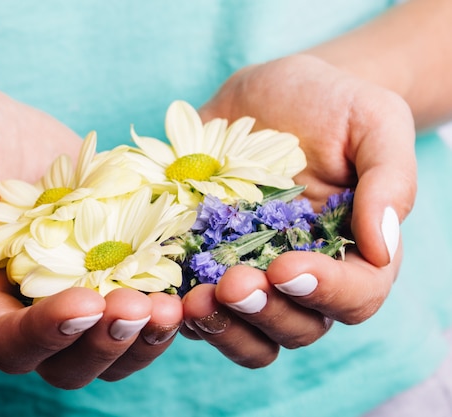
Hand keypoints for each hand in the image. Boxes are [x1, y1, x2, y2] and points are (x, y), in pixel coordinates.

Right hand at [0, 87, 181, 386]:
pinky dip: (169, 290)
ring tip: (179, 302)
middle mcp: (29, 305)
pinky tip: (194, 270)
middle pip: (70, 360)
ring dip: (148, 333)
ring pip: (114, 339)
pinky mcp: (108, 256)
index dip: (48, 334)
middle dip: (108, 343)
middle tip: (143, 308)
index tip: (84, 302)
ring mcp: (73, 284)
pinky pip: (142, 290)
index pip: (9, 343)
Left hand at [180, 54, 414, 366]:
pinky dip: (179, 311)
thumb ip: (389, 180)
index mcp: (352, 252)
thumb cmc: (331, 104)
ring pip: (246, 333)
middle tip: (233, 284)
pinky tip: (161, 293)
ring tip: (194, 298)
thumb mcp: (373, 121)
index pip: (355, 297)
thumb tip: (383, 246)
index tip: (288, 268)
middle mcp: (303, 276)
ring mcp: (252, 275)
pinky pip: (194, 307)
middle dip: (264, 312)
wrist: (268, 95)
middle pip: (296, 327)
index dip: (325, 292)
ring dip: (222, 326)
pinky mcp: (205, 265)